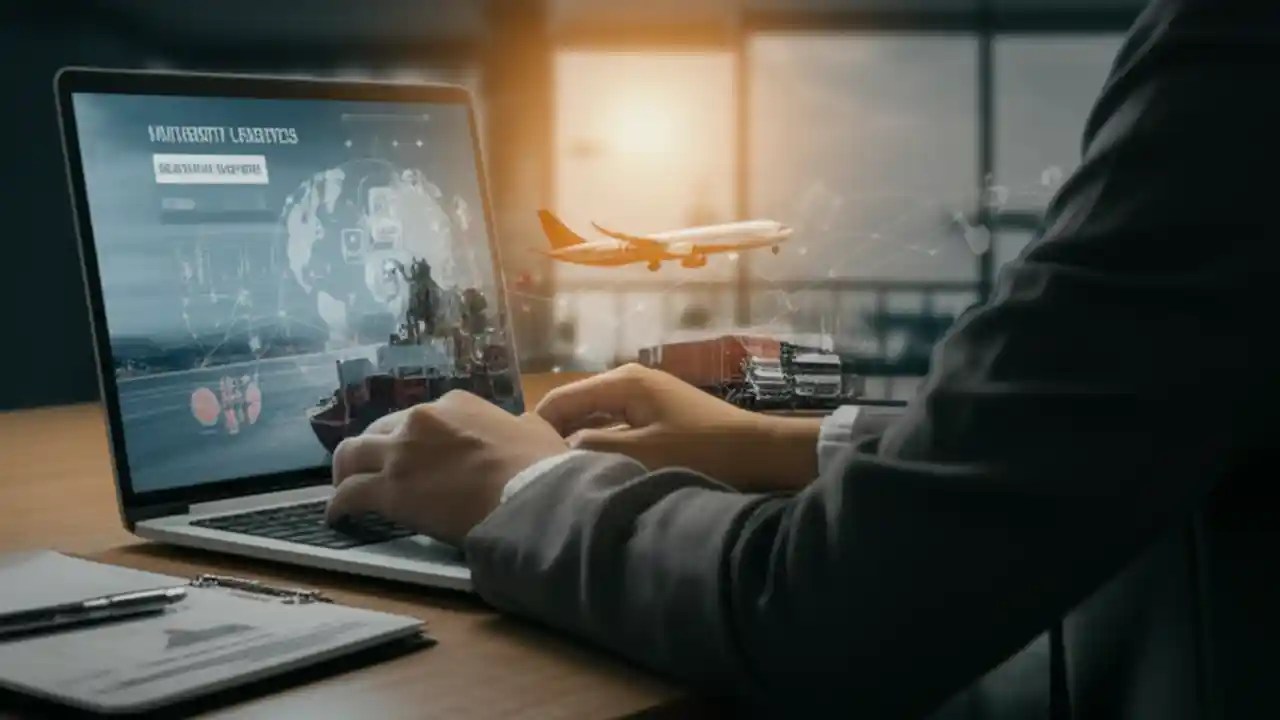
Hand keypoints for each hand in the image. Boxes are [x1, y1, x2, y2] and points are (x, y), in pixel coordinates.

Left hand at [326, 390, 568, 545]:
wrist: (529, 496)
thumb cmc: (538, 466)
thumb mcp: (533, 429)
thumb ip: (514, 425)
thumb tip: (517, 427)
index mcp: (454, 404)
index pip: (418, 417)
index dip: (412, 438)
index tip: (415, 455)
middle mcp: (420, 420)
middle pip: (378, 432)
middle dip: (374, 451)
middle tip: (374, 470)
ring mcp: (401, 454)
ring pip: (351, 455)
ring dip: (345, 471)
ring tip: (344, 488)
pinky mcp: (390, 490)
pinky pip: (349, 495)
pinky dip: (340, 505)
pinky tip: (339, 517)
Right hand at [535, 364, 821, 492]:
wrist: (759, 451)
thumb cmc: (702, 451)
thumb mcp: (642, 453)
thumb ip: (593, 448)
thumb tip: (558, 451)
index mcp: (622, 383)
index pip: (561, 398)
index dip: (537, 427)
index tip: (520, 459)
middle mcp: (630, 380)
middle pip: (577, 405)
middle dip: (556, 435)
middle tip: (539, 470)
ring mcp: (646, 395)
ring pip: (596, 416)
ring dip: (580, 441)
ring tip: (564, 473)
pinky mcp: (660, 412)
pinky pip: (617, 424)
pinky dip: (602, 442)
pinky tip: (597, 468)